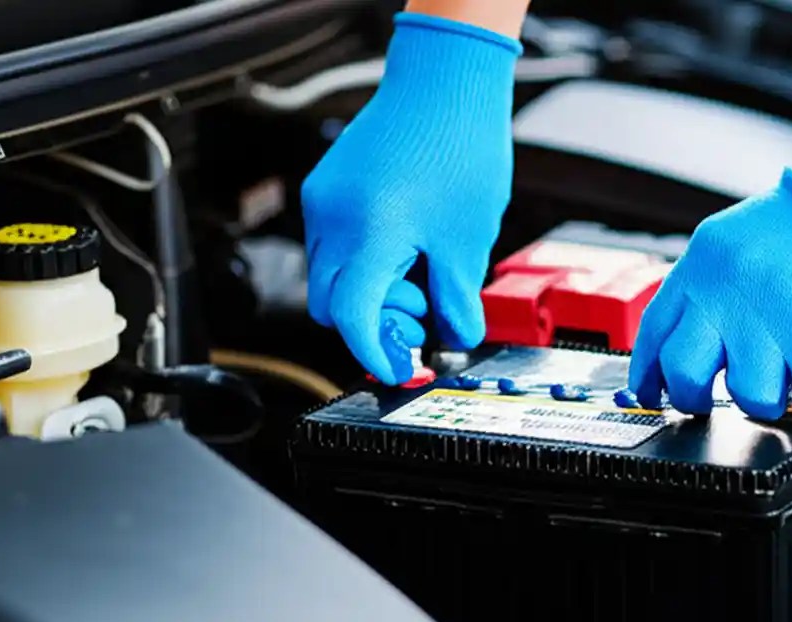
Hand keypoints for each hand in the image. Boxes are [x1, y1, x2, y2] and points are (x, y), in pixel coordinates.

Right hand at [302, 13, 520, 383]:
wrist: (445, 81)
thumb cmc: (461, 148)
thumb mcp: (469, 237)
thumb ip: (457, 298)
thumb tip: (458, 338)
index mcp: (371, 234)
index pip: (351, 318)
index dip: (372, 353)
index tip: (395, 370)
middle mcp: (333, 218)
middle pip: (329, 305)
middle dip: (372, 322)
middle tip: (422, 316)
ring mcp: (322, 200)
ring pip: (326, 276)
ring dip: (366, 292)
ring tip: (420, 274)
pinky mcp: (324, 187)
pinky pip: (329, 244)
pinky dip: (360, 262)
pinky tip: (404, 247)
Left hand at [629, 90, 791, 418]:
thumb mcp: (736, 242)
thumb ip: (708, 291)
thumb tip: (683, 357)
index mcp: (704, 262)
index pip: (655, 332)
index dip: (649, 375)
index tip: (653, 395)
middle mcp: (730, 286)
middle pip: (686, 373)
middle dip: (696, 400)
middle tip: (713, 400)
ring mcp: (773, 310)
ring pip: (749, 395)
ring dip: (769, 397)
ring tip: (785, 372)